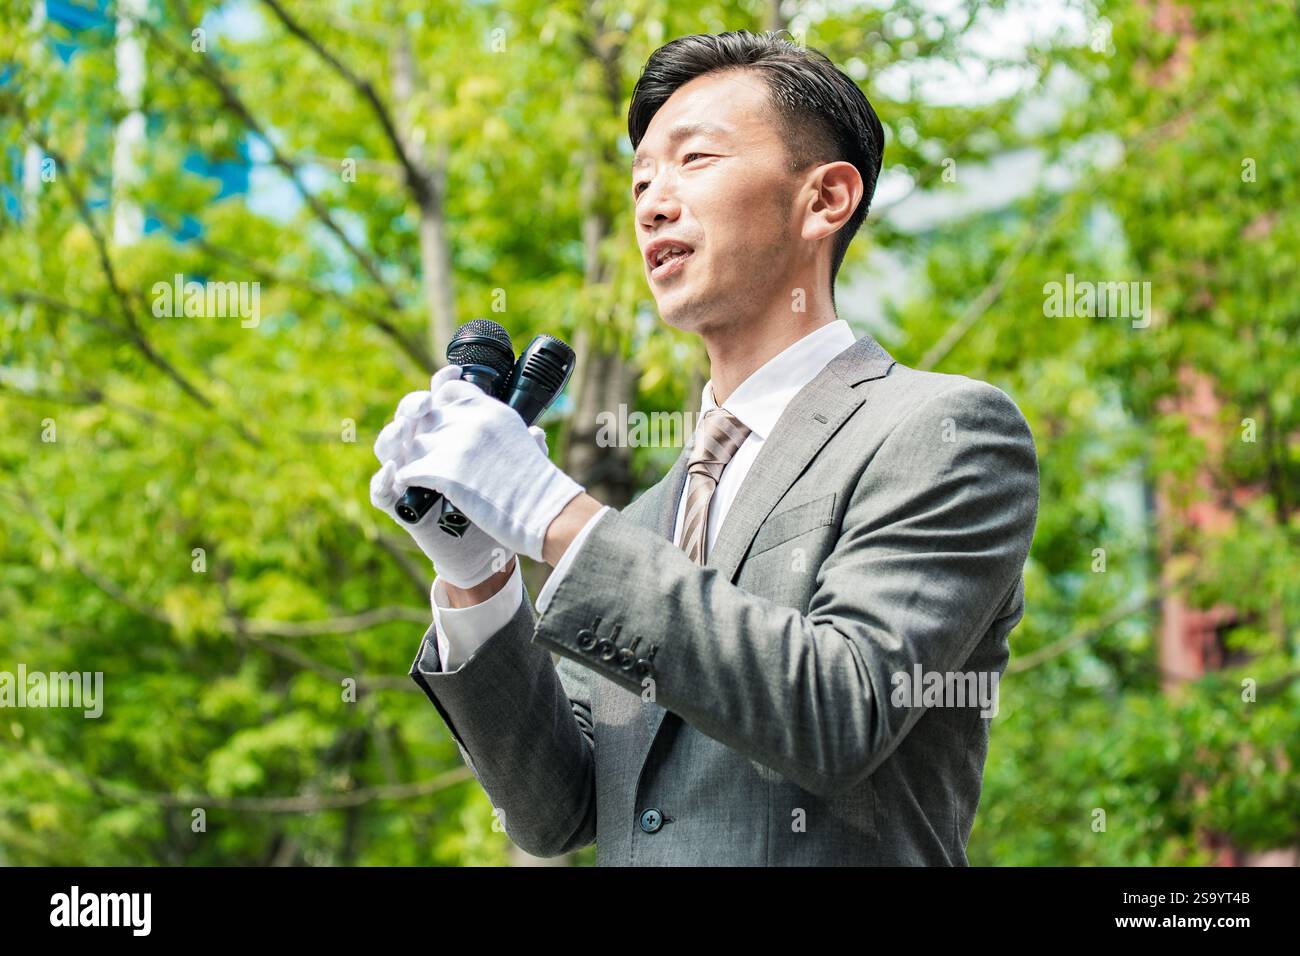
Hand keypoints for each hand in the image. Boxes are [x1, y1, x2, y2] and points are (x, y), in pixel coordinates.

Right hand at [370, 366, 545, 587]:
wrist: (491, 549)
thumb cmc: (498, 503)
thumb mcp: (511, 473)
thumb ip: (520, 452)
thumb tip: (536, 434)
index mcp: (451, 433)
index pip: (440, 399)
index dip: (443, 382)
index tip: (455, 370)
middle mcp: (426, 448)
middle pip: (409, 415)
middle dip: (413, 404)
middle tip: (425, 405)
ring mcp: (410, 474)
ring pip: (388, 445)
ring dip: (392, 434)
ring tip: (405, 431)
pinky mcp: (401, 504)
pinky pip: (380, 490)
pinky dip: (382, 479)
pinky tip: (393, 472)